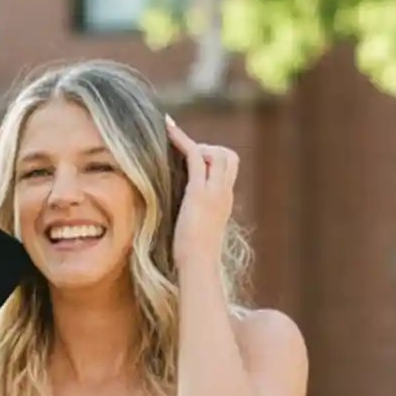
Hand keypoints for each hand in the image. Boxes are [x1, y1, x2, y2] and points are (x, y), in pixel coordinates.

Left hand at [166, 115, 238, 266]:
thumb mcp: (197, 232)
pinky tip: (167, 130)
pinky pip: (194, 156)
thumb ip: (194, 218)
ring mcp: (214, 192)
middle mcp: (223, 194)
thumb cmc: (194, 257)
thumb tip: (181, 218)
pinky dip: (181, 140)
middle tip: (184, 155)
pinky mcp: (199, 192)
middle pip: (228, 156)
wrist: (198, 266)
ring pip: (216, 152)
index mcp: (224, 202)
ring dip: (196, 146)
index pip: (227, 169)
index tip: (192, 154)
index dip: (213, 158)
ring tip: (174, 149)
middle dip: (208, 149)